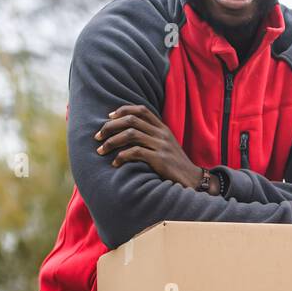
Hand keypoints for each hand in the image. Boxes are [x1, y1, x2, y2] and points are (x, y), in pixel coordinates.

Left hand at [94, 104, 214, 189]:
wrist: (193, 180)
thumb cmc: (175, 165)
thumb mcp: (166, 146)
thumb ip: (152, 137)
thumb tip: (129, 133)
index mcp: (163, 128)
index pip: (141, 109)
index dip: (122, 110)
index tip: (109, 117)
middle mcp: (162, 134)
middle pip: (131, 120)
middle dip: (110, 126)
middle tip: (98, 136)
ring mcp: (161, 146)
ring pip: (131, 134)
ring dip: (111, 141)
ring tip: (101, 150)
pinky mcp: (160, 159)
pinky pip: (136, 152)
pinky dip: (122, 156)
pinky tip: (115, 163)